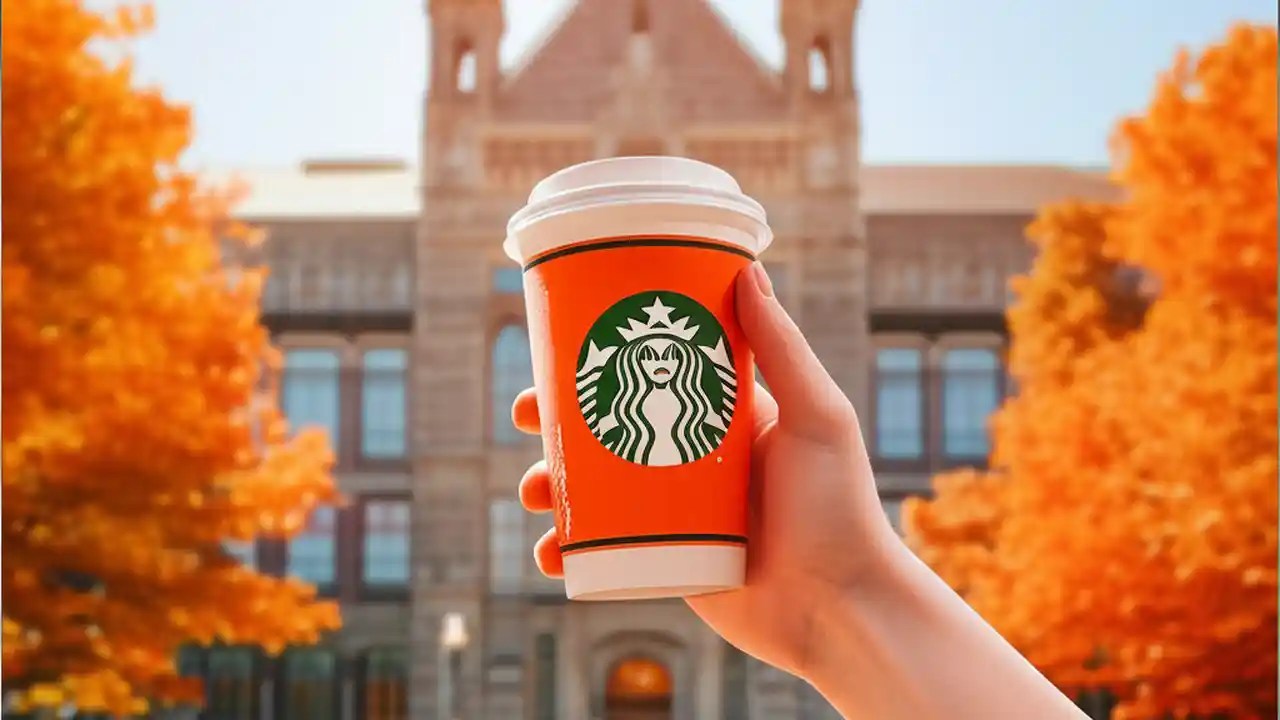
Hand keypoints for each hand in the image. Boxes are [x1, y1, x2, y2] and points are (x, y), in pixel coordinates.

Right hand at [511, 263, 900, 677]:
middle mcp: (694, 463)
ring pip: (594, 492)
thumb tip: (747, 270)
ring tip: (535, 489)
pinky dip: (567, 552)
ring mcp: (676, 516)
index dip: (604, 359)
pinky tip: (551, 553)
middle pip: (607, 430)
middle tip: (525, 414)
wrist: (841, 610)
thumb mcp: (817, 417)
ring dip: (552, 485)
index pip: (652, 375)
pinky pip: (602, 554)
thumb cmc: (841, 509)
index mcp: (724, 420)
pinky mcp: (665, 564)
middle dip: (556, 422)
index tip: (561, 343)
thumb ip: (782, 349)